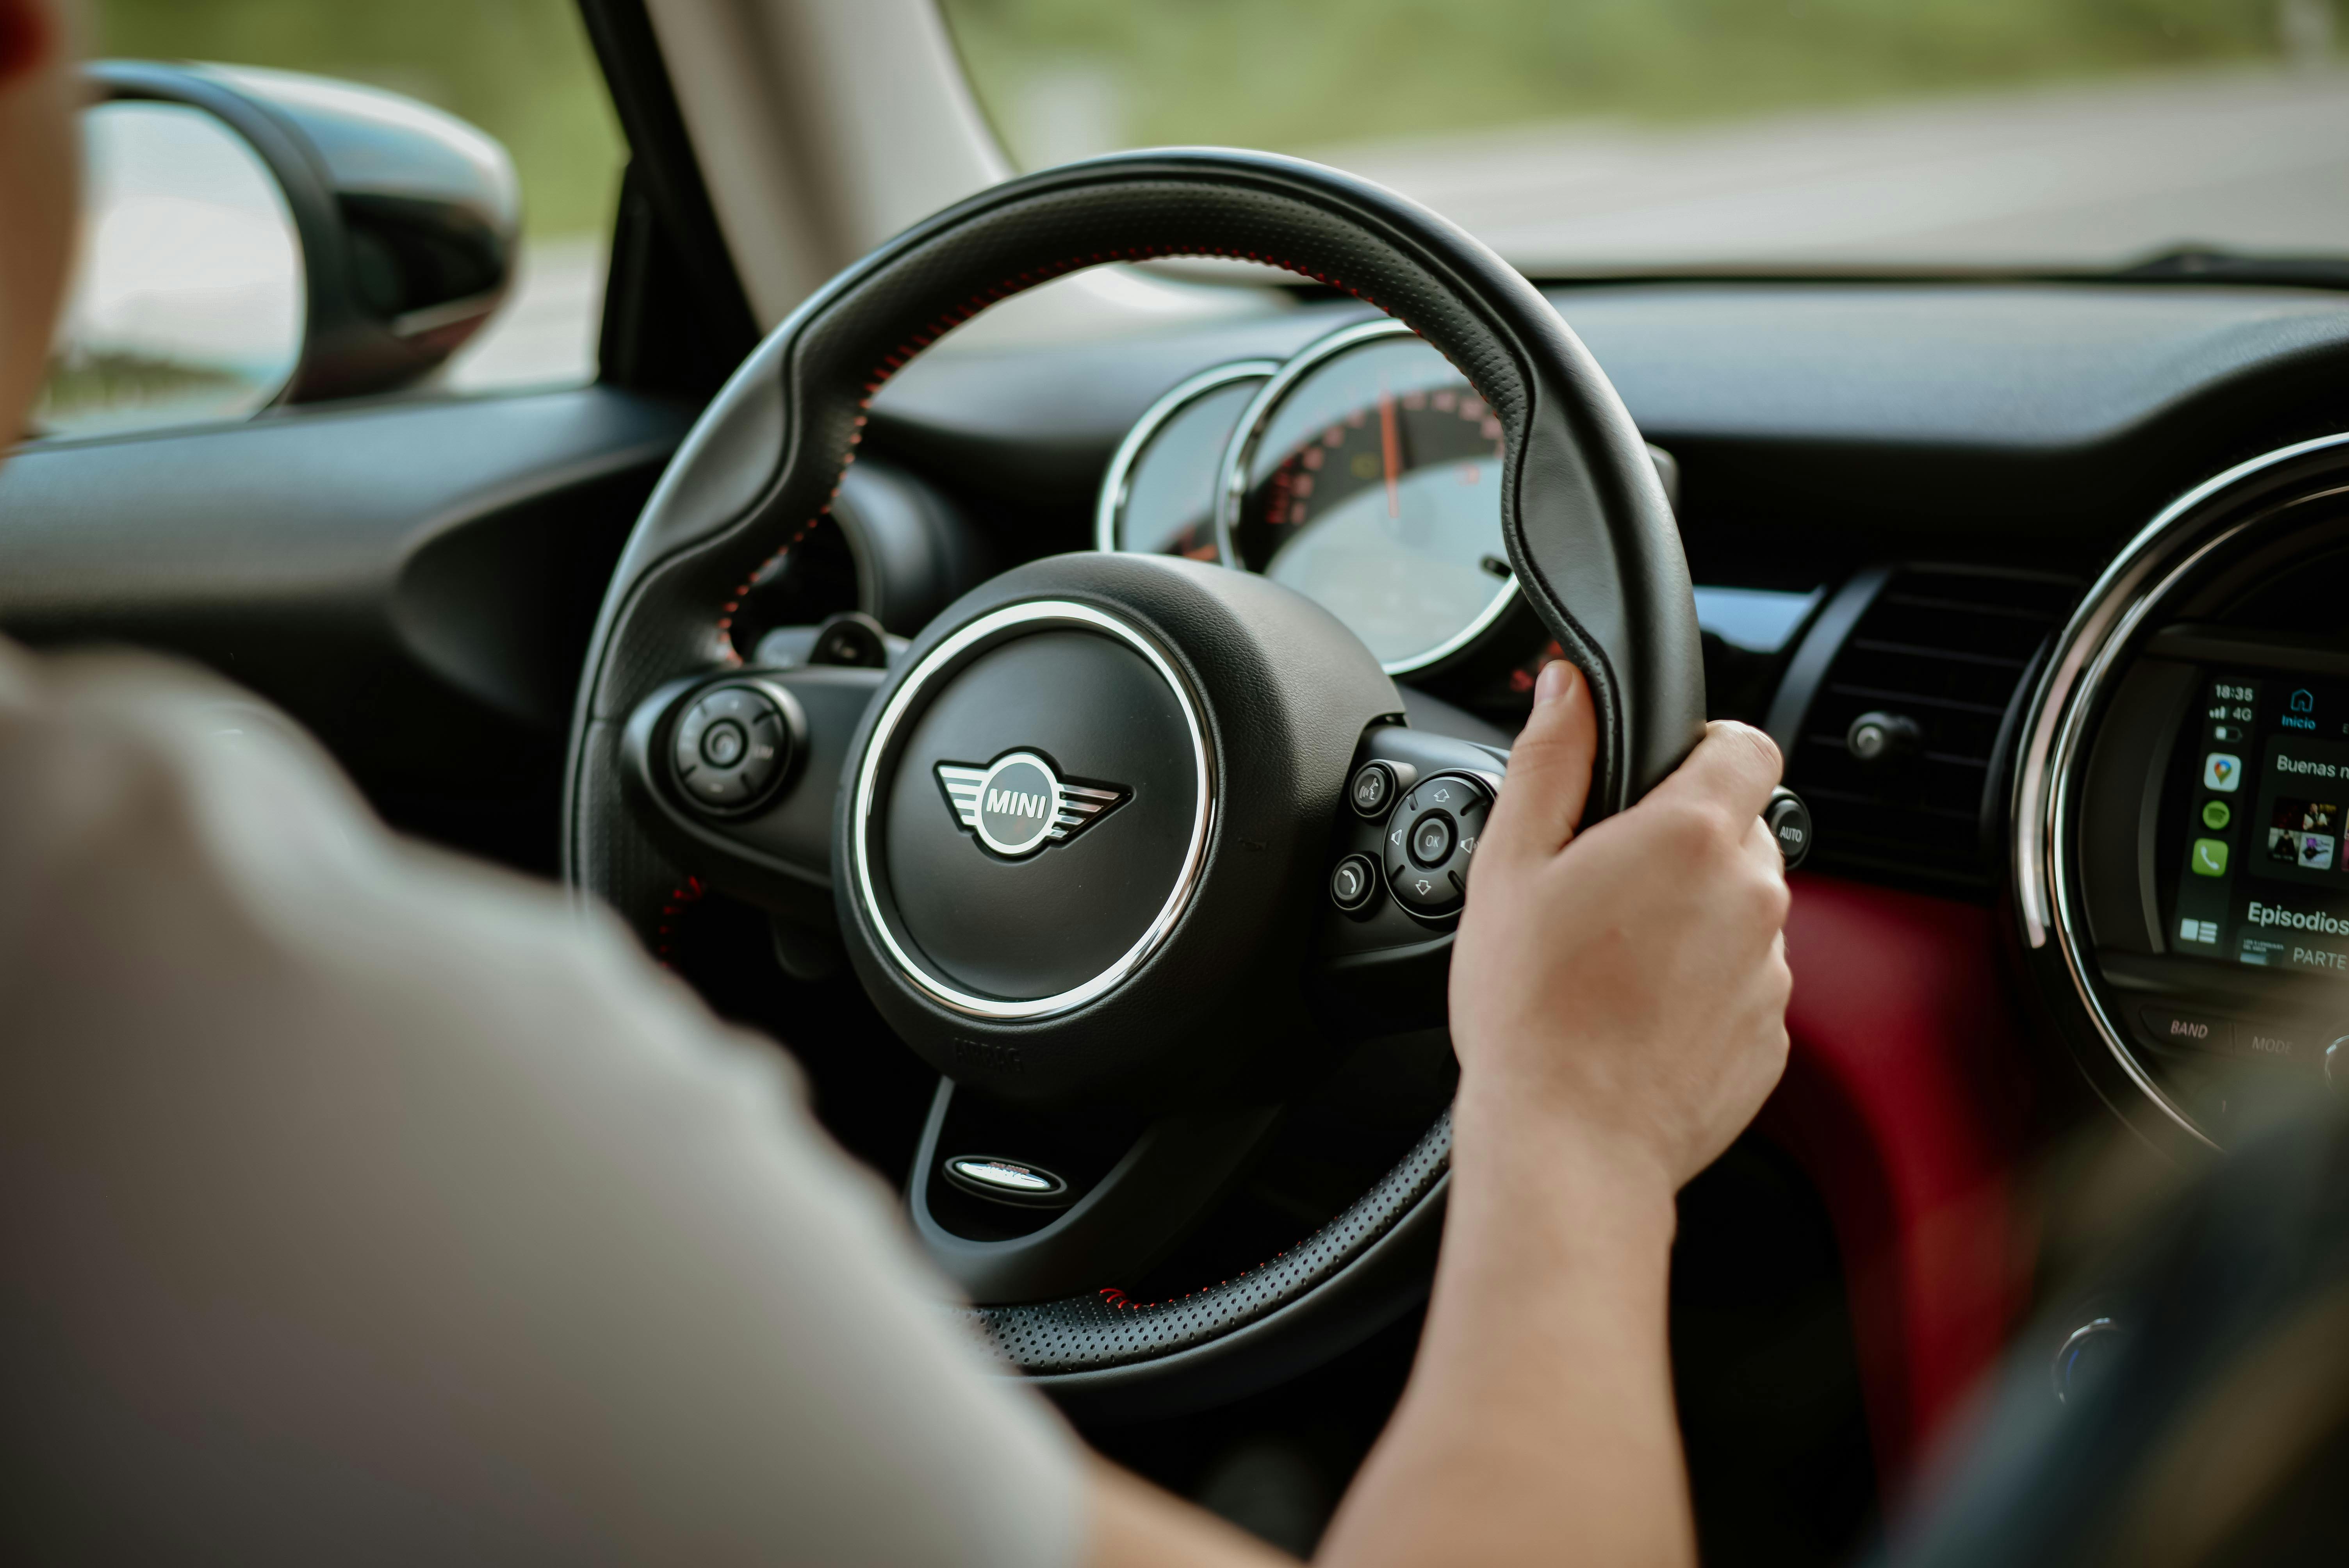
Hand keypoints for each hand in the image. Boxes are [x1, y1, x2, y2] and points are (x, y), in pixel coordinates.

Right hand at [1449, 661, 1791, 1191]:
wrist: (1567, 1144)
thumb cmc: (1529, 1011)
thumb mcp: (1510, 863)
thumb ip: (1550, 759)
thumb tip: (1568, 689)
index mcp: (1692, 836)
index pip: (1747, 744)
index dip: (1703, 750)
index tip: (1658, 780)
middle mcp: (1752, 897)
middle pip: (1740, 833)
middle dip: (1683, 847)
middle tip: (1605, 891)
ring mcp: (1770, 973)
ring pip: (1741, 914)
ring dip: (1693, 922)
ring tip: (1614, 966)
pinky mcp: (1771, 1039)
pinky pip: (1742, 987)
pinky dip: (1700, 991)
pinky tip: (1635, 1016)